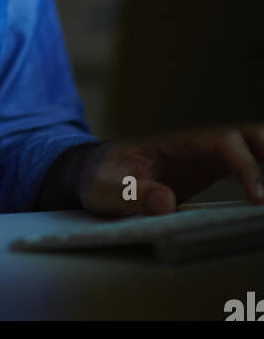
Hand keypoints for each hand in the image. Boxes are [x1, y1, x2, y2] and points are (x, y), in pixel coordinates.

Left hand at [76, 123, 263, 215]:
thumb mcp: (104, 188)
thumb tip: (167, 203)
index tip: (257, 197)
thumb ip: (131, 194)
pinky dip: (258, 178)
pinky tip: (262, 201)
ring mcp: (203, 156)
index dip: (245, 166)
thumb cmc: (97, 176)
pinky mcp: (205, 171)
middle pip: (245, 135)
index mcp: (175, 141)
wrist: (92, 172)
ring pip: (247, 148)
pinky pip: (241, 168)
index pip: (223, 142)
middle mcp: (195, 144)